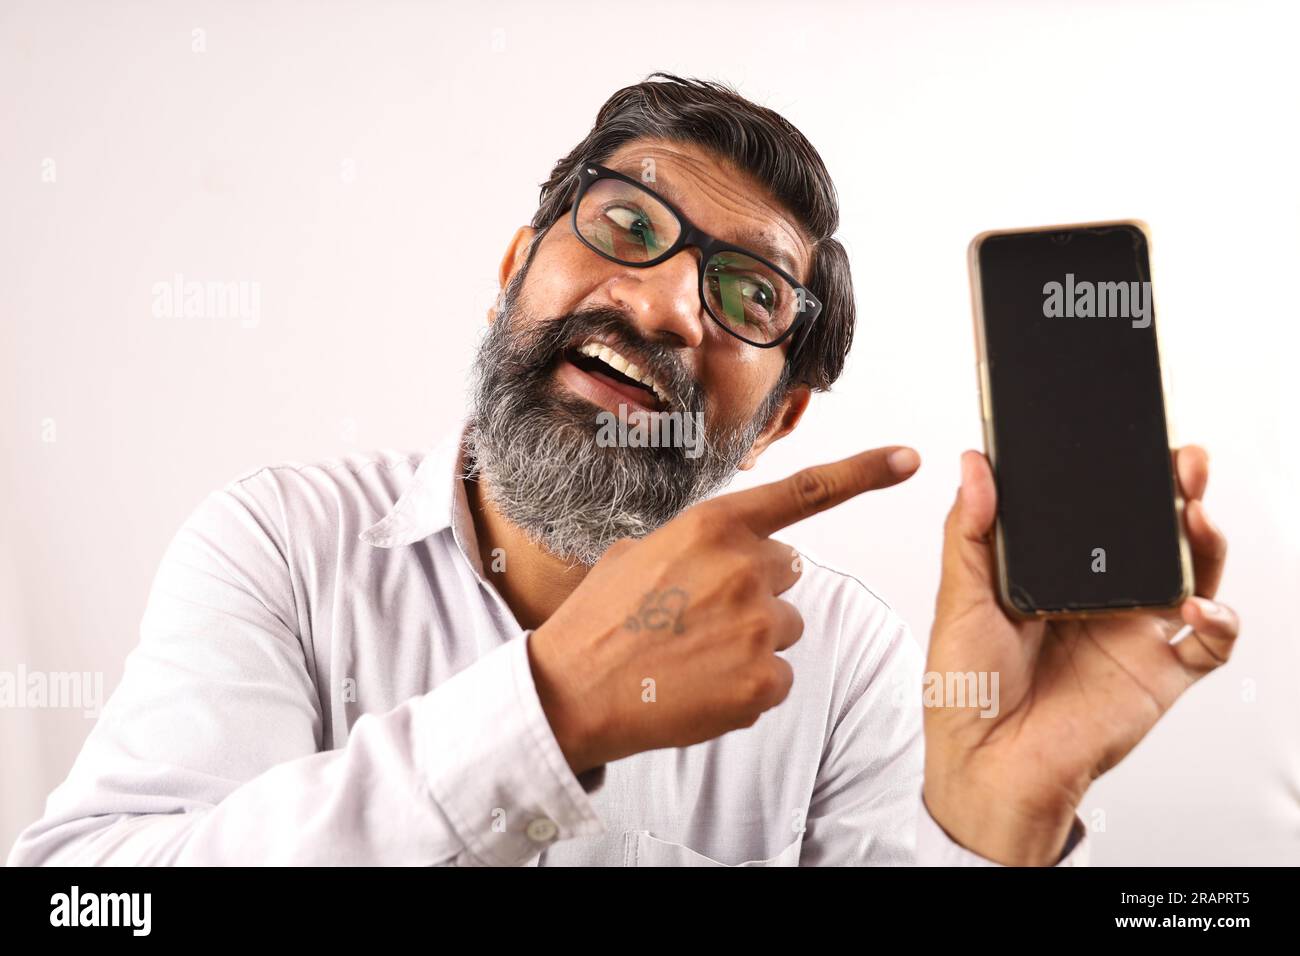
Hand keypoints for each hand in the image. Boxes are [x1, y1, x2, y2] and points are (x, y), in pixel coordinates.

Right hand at [528, 446, 921, 774]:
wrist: (573, 693)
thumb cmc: (599, 621)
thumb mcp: (638, 553)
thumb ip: (697, 543)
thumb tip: (724, 554)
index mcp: (715, 527)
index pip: (806, 492)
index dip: (863, 473)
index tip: (909, 458)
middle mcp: (747, 569)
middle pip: (787, 573)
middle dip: (755, 590)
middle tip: (698, 616)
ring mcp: (760, 628)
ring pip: (785, 628)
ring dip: (752, 641)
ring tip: (694, 655)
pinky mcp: (765, 683)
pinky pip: (780, 678)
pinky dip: (749, 686)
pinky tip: (702, 687)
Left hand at [923, 445, 1238, 864]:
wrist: (987, 767)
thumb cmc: (966, 690)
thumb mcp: (959, 600)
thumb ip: (971, 532)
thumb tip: (975, 465)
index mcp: (1055, 575)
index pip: (1096, 515)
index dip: (1117, 479)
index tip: (1124, 442)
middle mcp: (1100, 598)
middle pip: (1153, 535)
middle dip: (1174, 494)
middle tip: (1180, 463)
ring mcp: (1134, 633)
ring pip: (1191, 574)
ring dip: (1203, 541)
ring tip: (1194, 514)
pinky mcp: (1159, 673)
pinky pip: (1210, 643)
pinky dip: (1221, 620)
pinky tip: (1200, 604)